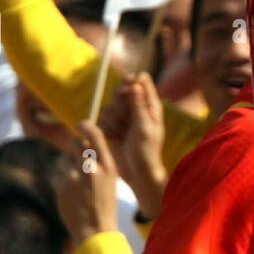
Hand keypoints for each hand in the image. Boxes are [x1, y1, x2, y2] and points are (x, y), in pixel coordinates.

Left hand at [54, 120, 119, 245]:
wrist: (96, 230)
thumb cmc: (103, 205)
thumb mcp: (110, 180)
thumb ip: (99, 161)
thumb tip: (83, 143)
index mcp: (108, 165)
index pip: (95, 134)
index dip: (85, 126)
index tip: (79, 125)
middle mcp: (93, 167)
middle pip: (75, 143)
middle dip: (72, 149)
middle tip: (76, 163)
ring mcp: (76, 176)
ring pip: (63, 159)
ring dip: (66, 167)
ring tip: (76, 185)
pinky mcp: (62, 185)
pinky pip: (57, 174)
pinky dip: (61, 182)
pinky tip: (70, 195)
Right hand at [100, 73, 167, 219]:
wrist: (137, 172)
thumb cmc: (147, 151)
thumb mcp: (144, 127)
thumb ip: (139, 105)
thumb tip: (135, 83)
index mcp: (150, 105)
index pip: (140, 81)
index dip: (131, 82)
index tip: (128, 91)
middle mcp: (136, 108)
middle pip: (120, 90)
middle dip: (119, 103)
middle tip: (125, 118)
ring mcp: (123, 118)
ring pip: (109, 106)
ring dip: (113, 119)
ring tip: (122, 133)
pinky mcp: (112, 128)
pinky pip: (102, 119)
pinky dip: (107, 128)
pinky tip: (115, 138)